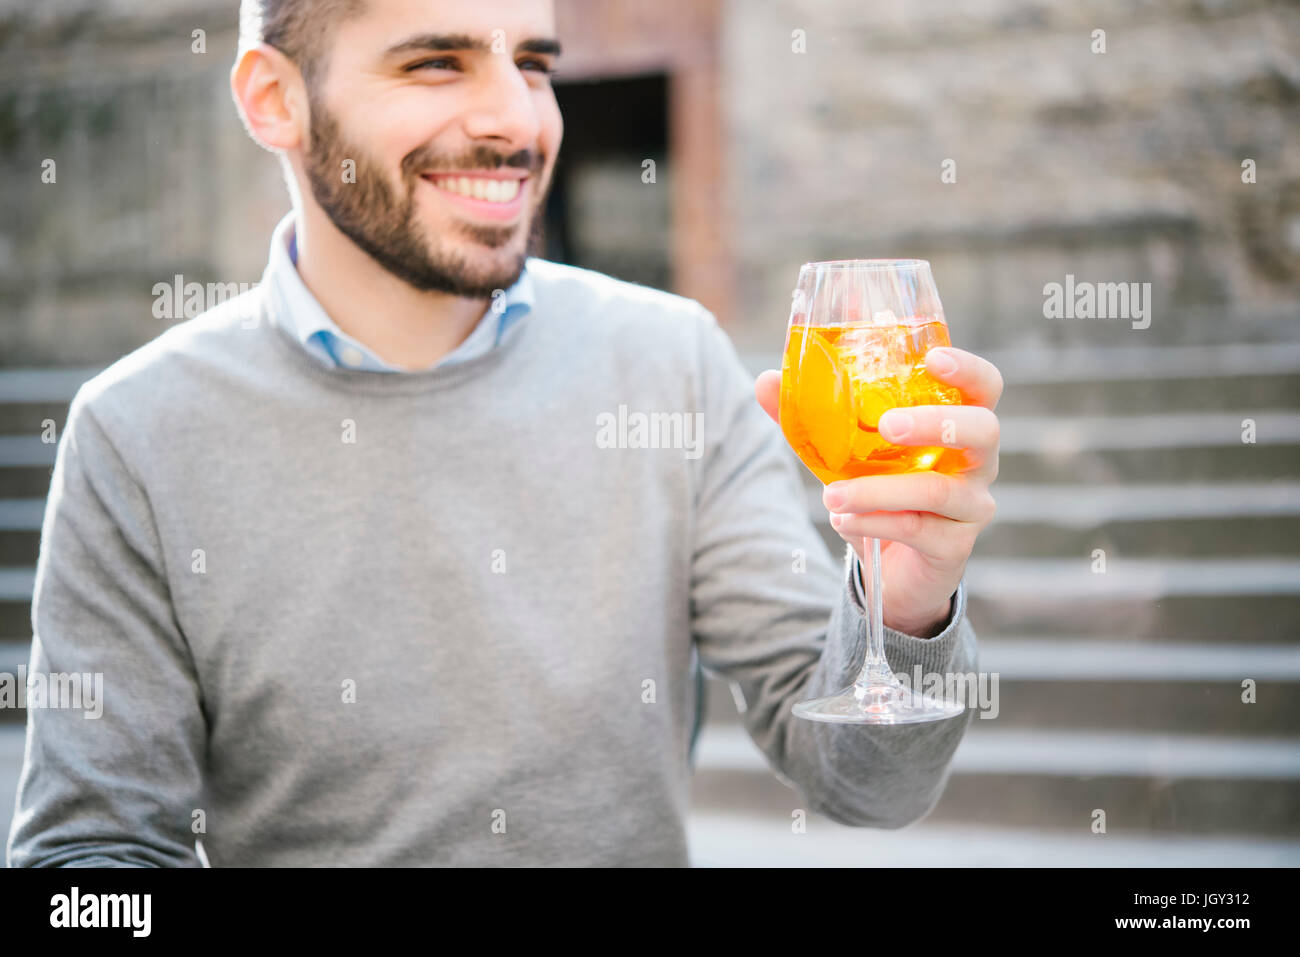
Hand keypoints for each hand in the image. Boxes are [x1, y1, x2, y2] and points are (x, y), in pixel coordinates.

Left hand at [755, 346, 1001, 637]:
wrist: (890, 570)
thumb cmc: (876, 490)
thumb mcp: (842, 451)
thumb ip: (812, 416)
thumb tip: (766, 381)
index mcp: (958, 425)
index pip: (984, 387)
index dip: (967, 369)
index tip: (933, 358)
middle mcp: (976, 463)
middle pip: (983, 430)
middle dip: (933, 422)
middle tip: (886, 425)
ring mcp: (971, 506)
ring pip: (939, 490)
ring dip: (878, 489)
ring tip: (831, 494)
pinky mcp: (954, 547)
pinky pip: (916, 529)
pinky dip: (873, 521)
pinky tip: (842, 519)